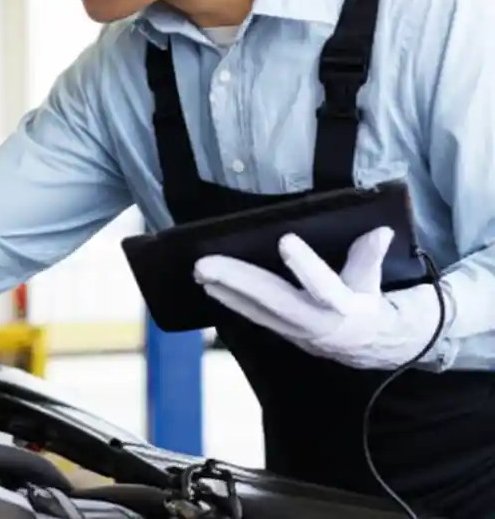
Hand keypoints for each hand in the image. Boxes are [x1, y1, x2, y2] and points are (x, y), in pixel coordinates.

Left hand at [193, 227, 446, 369]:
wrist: (373, 347)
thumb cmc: (373, 307)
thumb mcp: (379, 282)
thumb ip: (371, 258)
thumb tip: (379, 232)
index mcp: (346, 309)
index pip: (325, 287)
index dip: (306, 265)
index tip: (285, 240)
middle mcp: (316, 323)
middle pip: (273, 301)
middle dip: (237, 281)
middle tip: (205, 265)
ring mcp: (296, 331)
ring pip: (257, 311)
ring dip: (226, 292)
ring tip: (199, 273)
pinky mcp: (284, 332)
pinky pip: (255, 316)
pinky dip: (232, 301)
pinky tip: (210, 286)